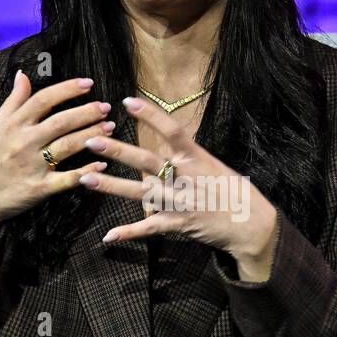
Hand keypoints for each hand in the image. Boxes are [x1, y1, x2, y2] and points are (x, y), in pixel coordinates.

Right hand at [0, 72, 113, 265]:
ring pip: (67, 146)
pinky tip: (102, 164)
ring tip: (110, 128)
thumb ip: (12, 101)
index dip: (67, 89)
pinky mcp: (38, 189)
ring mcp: (32, 166)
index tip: (88, 84)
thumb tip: (23, 74)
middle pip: (60, 122)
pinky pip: (67, 179)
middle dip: (87, 112)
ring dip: (92, 136)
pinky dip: (85, 172)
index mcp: (12, 125)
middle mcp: (23, 143)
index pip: (43, 100)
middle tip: (106, 107)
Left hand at [76, 95, 278, 265]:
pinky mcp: (179, 225)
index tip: (127, 100)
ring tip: (84, 179)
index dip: (150, 115)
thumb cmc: (233, 190)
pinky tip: (108, 235)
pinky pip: (150, 228)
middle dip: (117, 151)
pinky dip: (129, 232)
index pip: (171, 131)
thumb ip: (187, 158)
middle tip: (91, 141)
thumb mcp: (213, 165)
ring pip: (140, 193)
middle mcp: (187, 178)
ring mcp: (181, 202)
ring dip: (110, 187)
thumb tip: (166, 147)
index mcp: (197, 158)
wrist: (251, 224)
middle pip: (147, 162)